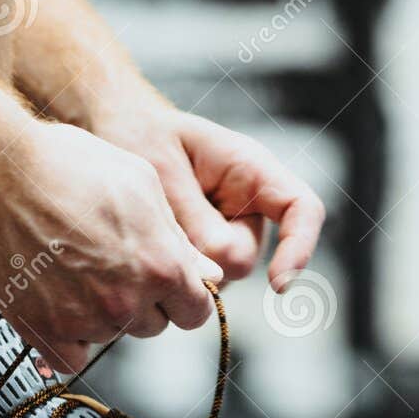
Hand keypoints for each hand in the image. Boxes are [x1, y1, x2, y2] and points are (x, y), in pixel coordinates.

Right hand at [0, 121, 222, 372]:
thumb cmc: (65, 165)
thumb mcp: (141, 184)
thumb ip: (180, 240)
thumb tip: (210, 276)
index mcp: (162, 266)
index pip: (196, 312)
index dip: (184, 296)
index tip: (165, 282)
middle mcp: (127, 301)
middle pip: (154, 325)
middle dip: (141, 301)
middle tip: (108, 263)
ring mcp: (84, 321)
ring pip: (111, 335)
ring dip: (100, 314)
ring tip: (72, 269)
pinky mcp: (43, 332)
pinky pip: (71, 359)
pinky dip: (67, 339)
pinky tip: (57, 304)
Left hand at [93, 105, 326, 289]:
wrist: (117, 132)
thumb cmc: (142, 137)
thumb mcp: (162, 169)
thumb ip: (193, 216)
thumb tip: (224, 262)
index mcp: (251, 170)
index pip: (301, 209)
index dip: (299, 248)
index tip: (278, 284)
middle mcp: (248, 204)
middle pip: (246, 256)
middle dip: (206, 258)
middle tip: (160, 235)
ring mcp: (228, 231)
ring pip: (219, 272)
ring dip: (186, 264)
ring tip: (150, 227)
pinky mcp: (205, 251)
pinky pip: (199, 276)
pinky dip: (176, 270)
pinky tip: (152, 243)